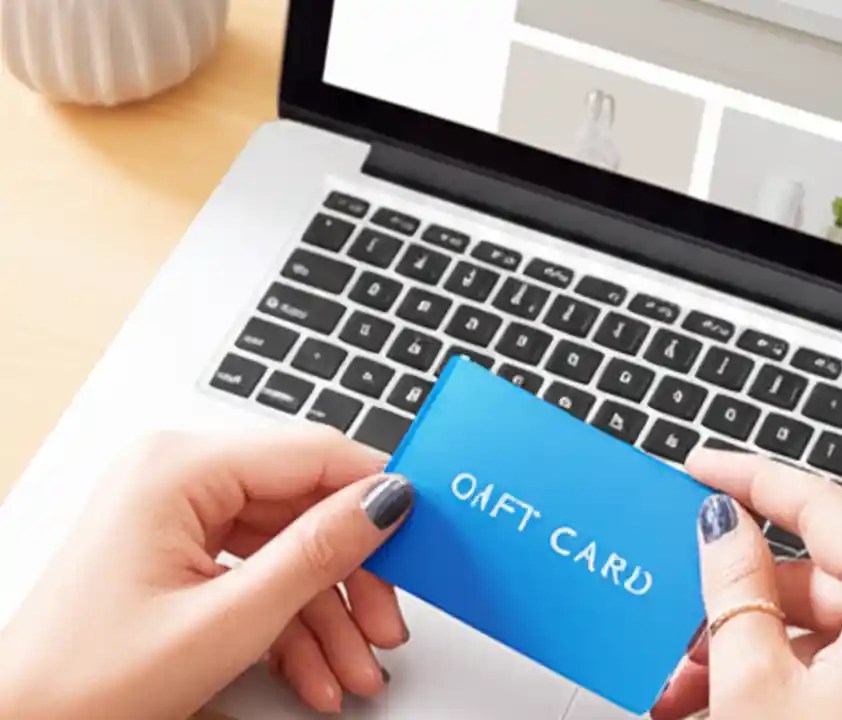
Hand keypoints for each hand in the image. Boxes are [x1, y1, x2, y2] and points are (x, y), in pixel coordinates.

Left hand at [0, 427, 415, 717]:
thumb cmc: (85, 683)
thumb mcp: (228, 621)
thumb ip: (317, 554)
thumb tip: (386, 501)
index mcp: (179, 468)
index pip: (313, 453)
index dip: (377, 491)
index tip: (426, 530)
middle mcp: (177, 476)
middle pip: (306, 508)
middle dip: (352, 580)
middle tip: (389, 626)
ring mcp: (176, 514)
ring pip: (288, 550)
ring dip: (327, 616)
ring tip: (354, 671)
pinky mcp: (177, 551)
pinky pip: (257, 574)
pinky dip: (290, 625)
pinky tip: (316, 673)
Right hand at [652, 449, 841, 719]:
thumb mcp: (756, 687)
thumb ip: (733, 589)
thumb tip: (721, 525)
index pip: (819, 505)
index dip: (748, 479)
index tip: (698, 468)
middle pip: (813, 575)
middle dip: (731, 601)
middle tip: (668, 619)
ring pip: (818, 627)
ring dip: (744, 649)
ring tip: (680, 687)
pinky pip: (836, 667)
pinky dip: (778, 679)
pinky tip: (719, 704)